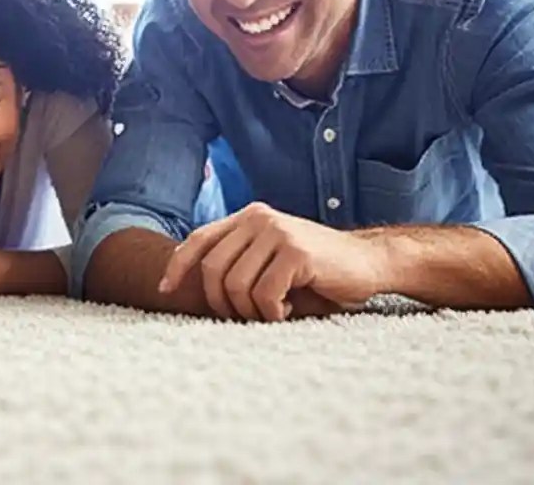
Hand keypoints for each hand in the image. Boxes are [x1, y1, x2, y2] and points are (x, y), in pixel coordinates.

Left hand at [158, 202, 387, 320]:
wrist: (369, 264)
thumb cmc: (316, 270)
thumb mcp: (270, 258)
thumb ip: (237, 261)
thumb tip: (187, 285)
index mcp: (248, 217)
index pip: (199, 240)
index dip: (178, 266)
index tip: (164, 291)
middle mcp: (259, 218)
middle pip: (213, 270)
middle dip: (222, 303)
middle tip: (245, 316)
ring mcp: (278, 232)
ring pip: (236, 286)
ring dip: (250, 311)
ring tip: (273, 311)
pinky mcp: (296, 252)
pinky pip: (264, 295)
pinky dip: (273, 312)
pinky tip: (290, 308)